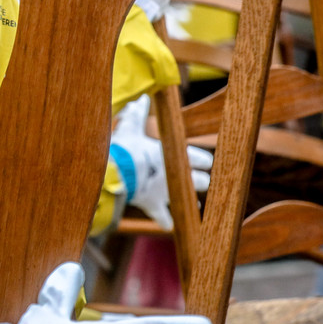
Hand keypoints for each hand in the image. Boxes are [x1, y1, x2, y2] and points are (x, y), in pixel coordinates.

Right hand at [110, 95, 212, 231]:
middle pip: (202, 182)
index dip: (203, 160)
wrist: (117, 173)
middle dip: (201, 181)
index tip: (205, 162)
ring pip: (189, 200)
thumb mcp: (131, 127)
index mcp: (178, 156)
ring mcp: (167, 193)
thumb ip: (137, 114)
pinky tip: (169, 226)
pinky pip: (163, 218)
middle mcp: (178, 176)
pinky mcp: (153, 205)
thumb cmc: (126, 147)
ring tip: (195, 204)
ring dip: (191, 201)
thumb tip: (140, 98)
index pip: (203, 159)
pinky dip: (165, 221)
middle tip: (202, 181)